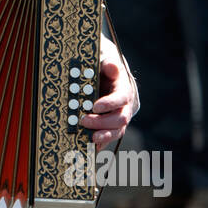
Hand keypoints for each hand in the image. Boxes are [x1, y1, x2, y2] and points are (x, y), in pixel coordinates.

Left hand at [83, 34, 137, 151]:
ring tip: (90, 137)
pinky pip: (109, 138)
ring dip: (104, 136)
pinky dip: (101, 144)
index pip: (122, 98)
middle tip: (83, 120)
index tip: (94, 106)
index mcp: (124, 89)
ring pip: (117, 131)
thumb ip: (108, 63)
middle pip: (120, 118)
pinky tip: (91, 148)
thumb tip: (112, 66)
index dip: (110, 103)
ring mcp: (119, 118)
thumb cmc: (102, 68)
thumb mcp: (104, 60)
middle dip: (102, 122)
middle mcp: (124, 106)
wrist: (102, 75)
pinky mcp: (112, 127)